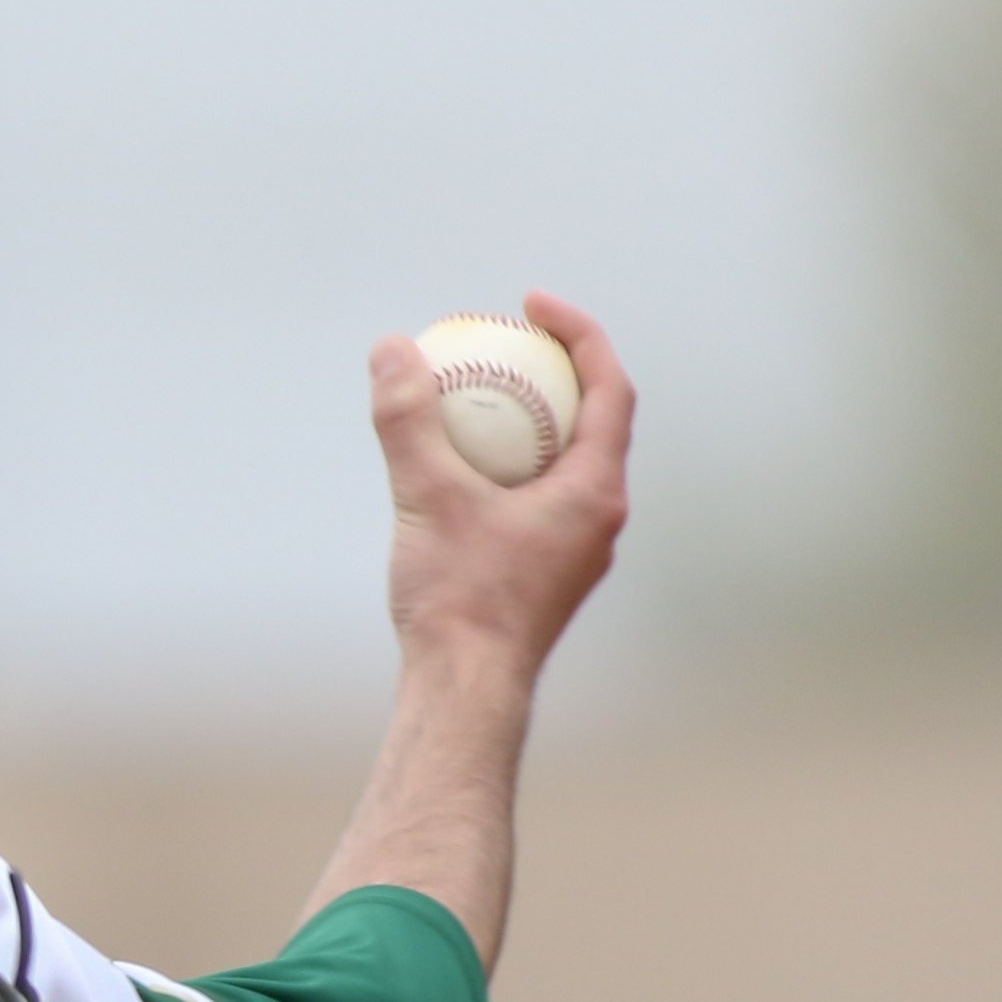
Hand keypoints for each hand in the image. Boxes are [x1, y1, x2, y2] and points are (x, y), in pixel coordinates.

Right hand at [371, 292, 633, 681]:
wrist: (466, 694)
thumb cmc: (459, 602)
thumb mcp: (428, 497)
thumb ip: (409, 420)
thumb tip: (391, 349)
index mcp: (595, 492)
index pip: (610, 386)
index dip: (577, 333)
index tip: (531, 307)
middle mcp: (601, 519)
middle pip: (593, 420)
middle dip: (554, 372)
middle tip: (505, 342)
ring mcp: (577, 552)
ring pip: (566, 465)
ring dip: (532, 423)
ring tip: (481, 398)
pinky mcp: (548, 576)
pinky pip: (540, 501)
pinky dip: (511, 469)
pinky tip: (461, 472)